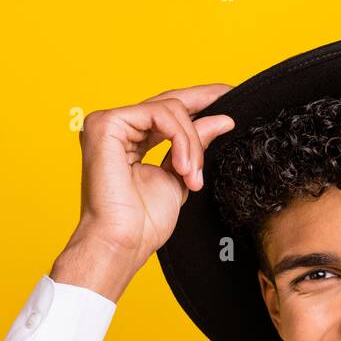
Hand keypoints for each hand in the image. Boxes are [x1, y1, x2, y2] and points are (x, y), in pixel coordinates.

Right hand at [51, 83, 235, 301]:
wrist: (123, 242)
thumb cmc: (143, 223)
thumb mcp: (181, 176)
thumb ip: (195, 147)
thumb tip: (222, 120)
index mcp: (129, 139)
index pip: (168, 113)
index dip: (200, 102)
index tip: (231, 97)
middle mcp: (116, 126)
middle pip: (168, 102)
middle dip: (205, 102)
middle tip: (233, 98)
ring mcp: (109, 122)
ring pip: (169, 109)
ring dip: (192, 143)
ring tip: (193, 176)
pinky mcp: (107, 123)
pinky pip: (160, 114)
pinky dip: (181, 139)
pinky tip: (184, 168)